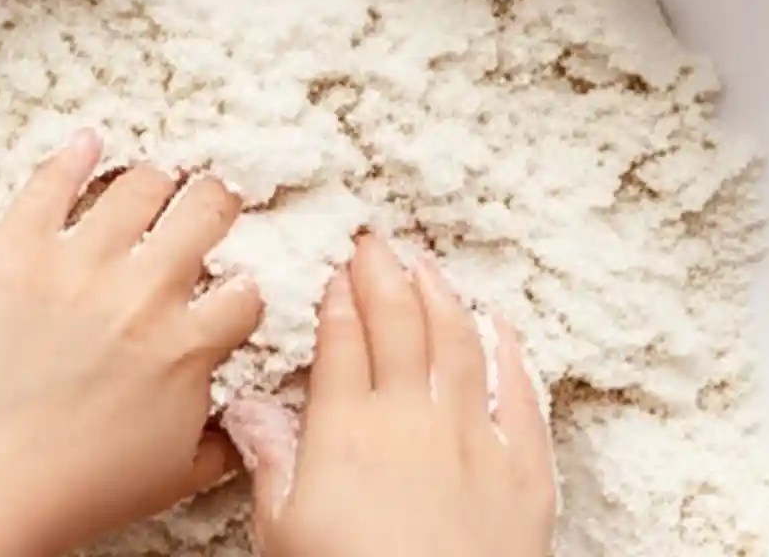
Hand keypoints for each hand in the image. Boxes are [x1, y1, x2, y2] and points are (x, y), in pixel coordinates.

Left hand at [0, 128, 261, 552]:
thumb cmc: (78, 488)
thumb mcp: (176, 477)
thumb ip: (225, 442)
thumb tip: (251, 426)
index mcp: (187, 345)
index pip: (245, 291)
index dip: (245, 286)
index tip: (234, 283)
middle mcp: (144, 292)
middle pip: (205, 213)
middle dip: (217, 201)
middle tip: (213, 200)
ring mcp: (79, 264)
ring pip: (139, 187)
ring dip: (158, 179)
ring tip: (160, 177)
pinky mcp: (18, 250)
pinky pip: (52, 183)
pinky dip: (75, 156)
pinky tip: (89, 142)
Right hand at [224, 235, 554, 556]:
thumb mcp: (284, 534)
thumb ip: (269, 462)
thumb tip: (243, 412)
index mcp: (346, 432)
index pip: (342, 341)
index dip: (339, 298)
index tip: (336, 270)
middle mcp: (411, 419)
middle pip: (398, 322)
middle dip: (383, 273)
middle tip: (374, 241)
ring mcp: (473, 437)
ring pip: (458, 341)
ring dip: (441, 295)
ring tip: (426, 265)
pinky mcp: (525, 466)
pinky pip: (520, 390)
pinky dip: (508, 350)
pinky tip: (499, 324)